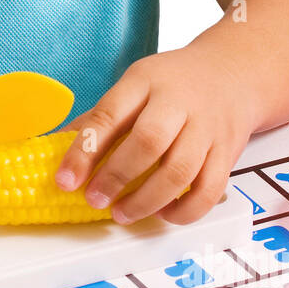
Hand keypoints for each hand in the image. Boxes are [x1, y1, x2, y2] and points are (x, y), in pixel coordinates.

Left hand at [54, 43, 256, 225]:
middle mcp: (179, 102)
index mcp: (145, 81)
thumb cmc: (172, 85)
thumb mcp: (134, 86)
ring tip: (122, 214)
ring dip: (147, 200)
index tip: (64, 181)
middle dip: (116, 177)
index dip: (83, 152)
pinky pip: (209, 190)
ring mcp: (207, 128)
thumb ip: (100, 118)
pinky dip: (184, 210)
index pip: (109, 115)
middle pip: (149, 142)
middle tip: (94, 200)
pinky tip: (163, 214)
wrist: (233, 73)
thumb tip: (54, 150)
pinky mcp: (228, 152)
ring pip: (180, 171)